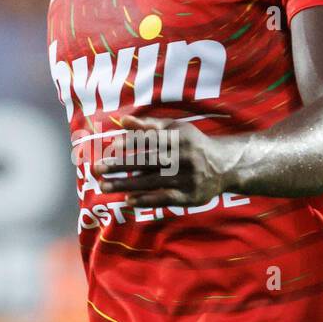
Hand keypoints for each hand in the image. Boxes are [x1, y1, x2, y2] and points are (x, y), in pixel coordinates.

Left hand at [94, 115, 230, 206]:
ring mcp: (185, 178)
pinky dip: (146, 200)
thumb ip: (149, 126)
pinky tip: (127, 200)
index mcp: (179, 138)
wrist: (225, 166)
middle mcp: (182, 158)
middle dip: (121, 165)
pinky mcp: (188, 196)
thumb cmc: (193, 144)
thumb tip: (123, 120)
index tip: (112, 146)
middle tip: (97, 169)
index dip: (132, 143)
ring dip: (126, 185)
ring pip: (151, 182)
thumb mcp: (176, 130)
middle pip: (147, 162)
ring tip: (104, 186)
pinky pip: (164, 198)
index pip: (151, 140)